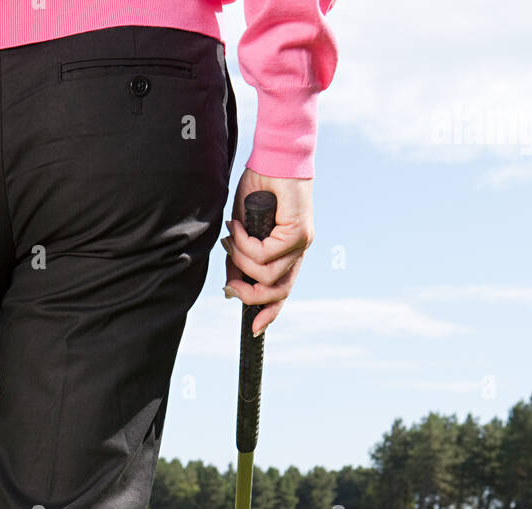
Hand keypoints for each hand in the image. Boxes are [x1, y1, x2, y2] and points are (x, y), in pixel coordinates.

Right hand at [221, 167, 313, 334]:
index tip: (254, 328)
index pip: (282, 291)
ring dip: (242, 261)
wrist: (273, 156)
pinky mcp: (299, 234)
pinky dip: (245, 243)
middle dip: (250, 295)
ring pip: (267, 274)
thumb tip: (230, 285)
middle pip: (278, 292)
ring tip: (231, 237)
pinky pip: (265, 255)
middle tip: (229, 285)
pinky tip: (237, 225)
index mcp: (287, 253)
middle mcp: (298, 251)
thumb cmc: (258, 188)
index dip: (269, 312)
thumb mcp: (242, 230)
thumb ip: (240, 258)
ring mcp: (302, 243)